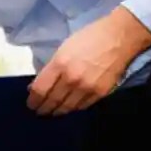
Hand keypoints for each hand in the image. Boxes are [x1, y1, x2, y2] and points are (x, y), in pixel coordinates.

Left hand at [28, 6, 150, 115]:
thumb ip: (51, 68)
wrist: (120, 37)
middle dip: (43, 109)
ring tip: (53, 112)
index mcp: (60, 64)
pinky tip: (69, 107)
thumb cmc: (89, 37)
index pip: (40, 90)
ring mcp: (87, 87)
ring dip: (58, 111)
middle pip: (52, 101)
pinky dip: (73, 108)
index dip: (33, 100)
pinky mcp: (100, 92)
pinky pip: (82, 106)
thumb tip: (38, 85)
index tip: (30, 104)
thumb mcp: (63, 48)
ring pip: (67, 107)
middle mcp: (72, 78)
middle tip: (39, 112)